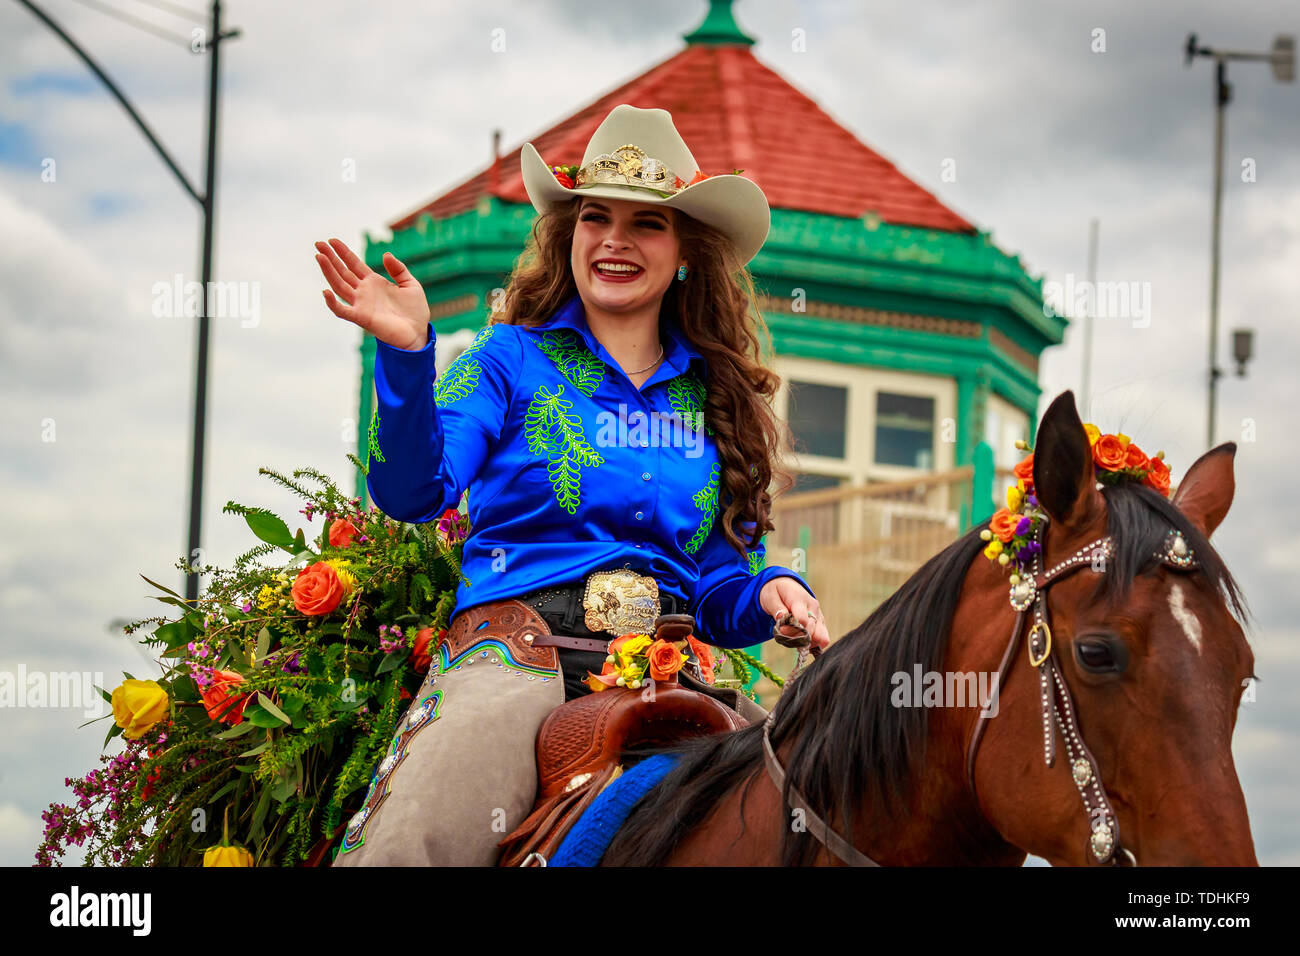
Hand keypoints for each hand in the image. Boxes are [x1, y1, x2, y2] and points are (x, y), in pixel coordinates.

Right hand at [315, 238, 430, 350]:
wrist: (418, 333)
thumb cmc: (415, 312)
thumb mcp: (410, 285)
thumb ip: (399, 269)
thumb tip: (386, 254)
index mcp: (373, 282)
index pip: (354, 264)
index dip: (343, 252)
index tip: (332, 240)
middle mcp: (364, 292)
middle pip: (342, 272)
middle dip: (330, 258)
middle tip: (318, 244)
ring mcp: (361, 304)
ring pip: (339, 286)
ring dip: (328, 272)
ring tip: (320, 257)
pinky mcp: (362, 318)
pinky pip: (343, 311)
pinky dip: (333, 303)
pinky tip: (325, 292)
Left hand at [759, 577, 829, 652]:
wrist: (787, 585)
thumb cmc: (777, 592)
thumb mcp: (770, 597)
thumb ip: (777, 609)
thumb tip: (782, 619)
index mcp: (800, 600)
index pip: (802, 620)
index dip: (791, 630)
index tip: (781, 631)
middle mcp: (813, 608)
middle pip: (812, 632)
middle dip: (797, 639)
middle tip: (785, 637)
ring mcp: (819, 615)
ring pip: (821, 637)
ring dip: (807, 643)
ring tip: (794, 640)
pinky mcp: (821, 622)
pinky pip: (823, 639)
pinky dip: (813, 644)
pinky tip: (801, 641)